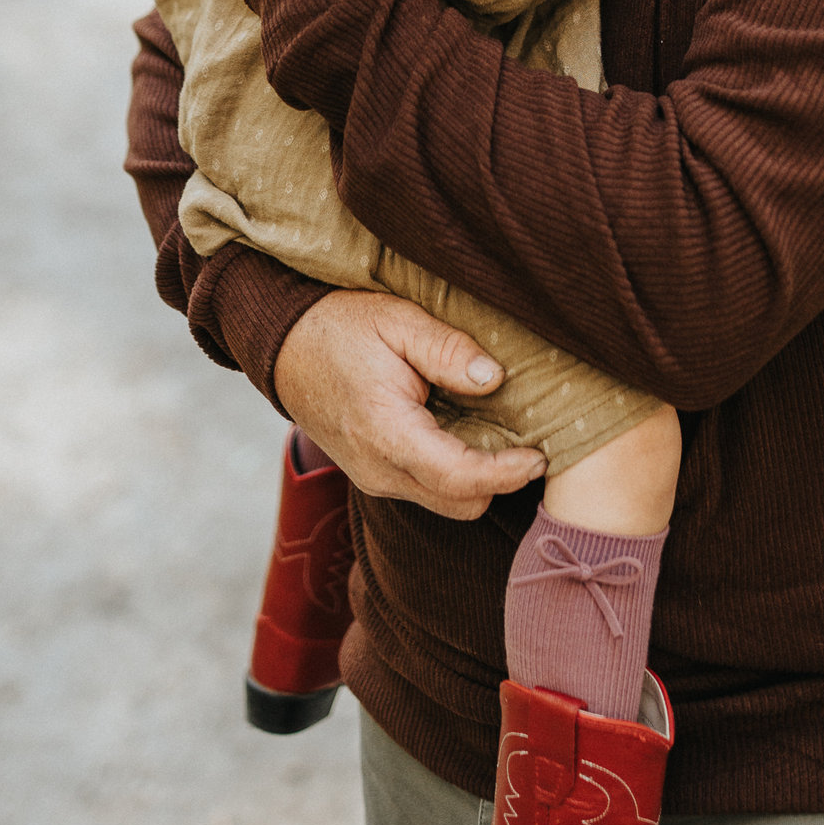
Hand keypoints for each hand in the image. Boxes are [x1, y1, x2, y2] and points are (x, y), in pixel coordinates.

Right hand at [273, 289, 546, 518]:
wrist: (284, 344)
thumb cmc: (340, 326)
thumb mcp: (397, 320)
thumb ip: (447, 350)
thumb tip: (493, 379)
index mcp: (387, 433)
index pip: (460, 478)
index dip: (507, 474)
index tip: (540, 456)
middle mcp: (379, 470)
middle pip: (459, 504)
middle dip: (499, 481)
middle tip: (529, 442)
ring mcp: (373, 478)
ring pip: (444, 501)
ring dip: (477, 478)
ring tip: (502, 435)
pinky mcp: (373, 474)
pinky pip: (426, 489)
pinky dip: (454, 473)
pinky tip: (466, 433)